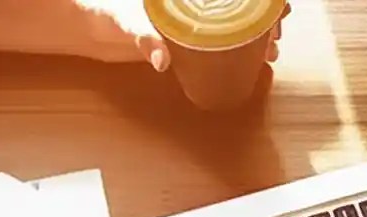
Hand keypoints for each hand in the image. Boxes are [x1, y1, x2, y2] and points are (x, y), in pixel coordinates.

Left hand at [75, 0, 289, 70]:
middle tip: (279, 34)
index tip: (278, 6)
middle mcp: (193, 4)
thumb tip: (162, 60)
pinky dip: (242, 48)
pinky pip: (222, 42)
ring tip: (273, 50)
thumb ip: (143, 39)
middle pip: (239, 6)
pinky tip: (260, 59)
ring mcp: (192, 21)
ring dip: (258, 34)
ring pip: (235, 23)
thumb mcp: (124, 23)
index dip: (258, 0)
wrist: (88, 30)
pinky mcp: (188, 40)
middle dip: (265, 16)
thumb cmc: (104, 15)